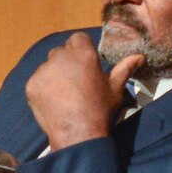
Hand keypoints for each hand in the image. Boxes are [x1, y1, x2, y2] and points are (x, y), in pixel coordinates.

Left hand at [25, 31, 144, 151]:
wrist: (77, 134)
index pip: (78, 38)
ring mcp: (43, 70)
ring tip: (64, 94)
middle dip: (68, 61)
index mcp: (83, 54)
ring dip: (55, 74)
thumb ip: (125, 69)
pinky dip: (44, 88)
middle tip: (76, 81)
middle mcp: (61, 57)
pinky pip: (37, 81)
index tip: (86, 64)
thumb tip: (139, 56)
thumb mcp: (115, 89)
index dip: (82, 49)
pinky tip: (53, 102)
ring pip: (48, 66)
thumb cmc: (100, 110)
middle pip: (62, 51)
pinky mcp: (31, 85)